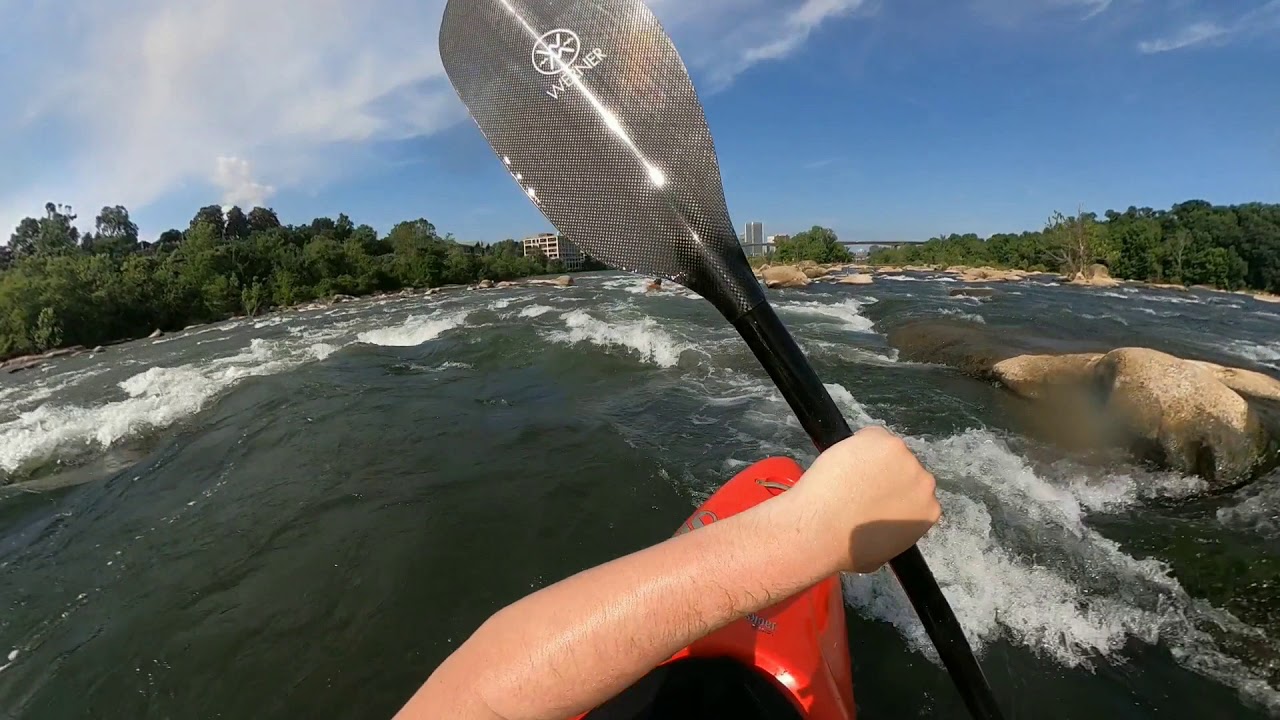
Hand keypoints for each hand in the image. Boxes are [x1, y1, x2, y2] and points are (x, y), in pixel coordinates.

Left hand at [787, 426, 941, 573]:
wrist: (820, 528)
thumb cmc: (846, 549)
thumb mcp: (885, 552)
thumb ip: (897, 532)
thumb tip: (889, 526)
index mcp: (928, 510)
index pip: (916, 492)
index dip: (895, 492)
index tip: (877, 495)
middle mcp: (923, 482)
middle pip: (905, 469)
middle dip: (886, 475)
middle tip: (858, 485)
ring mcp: (903, 457)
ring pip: (887, 450)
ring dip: (870, 458)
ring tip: (846, 476)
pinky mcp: (880, 439)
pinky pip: (871, 435)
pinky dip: (856, 444)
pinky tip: (842, 463)